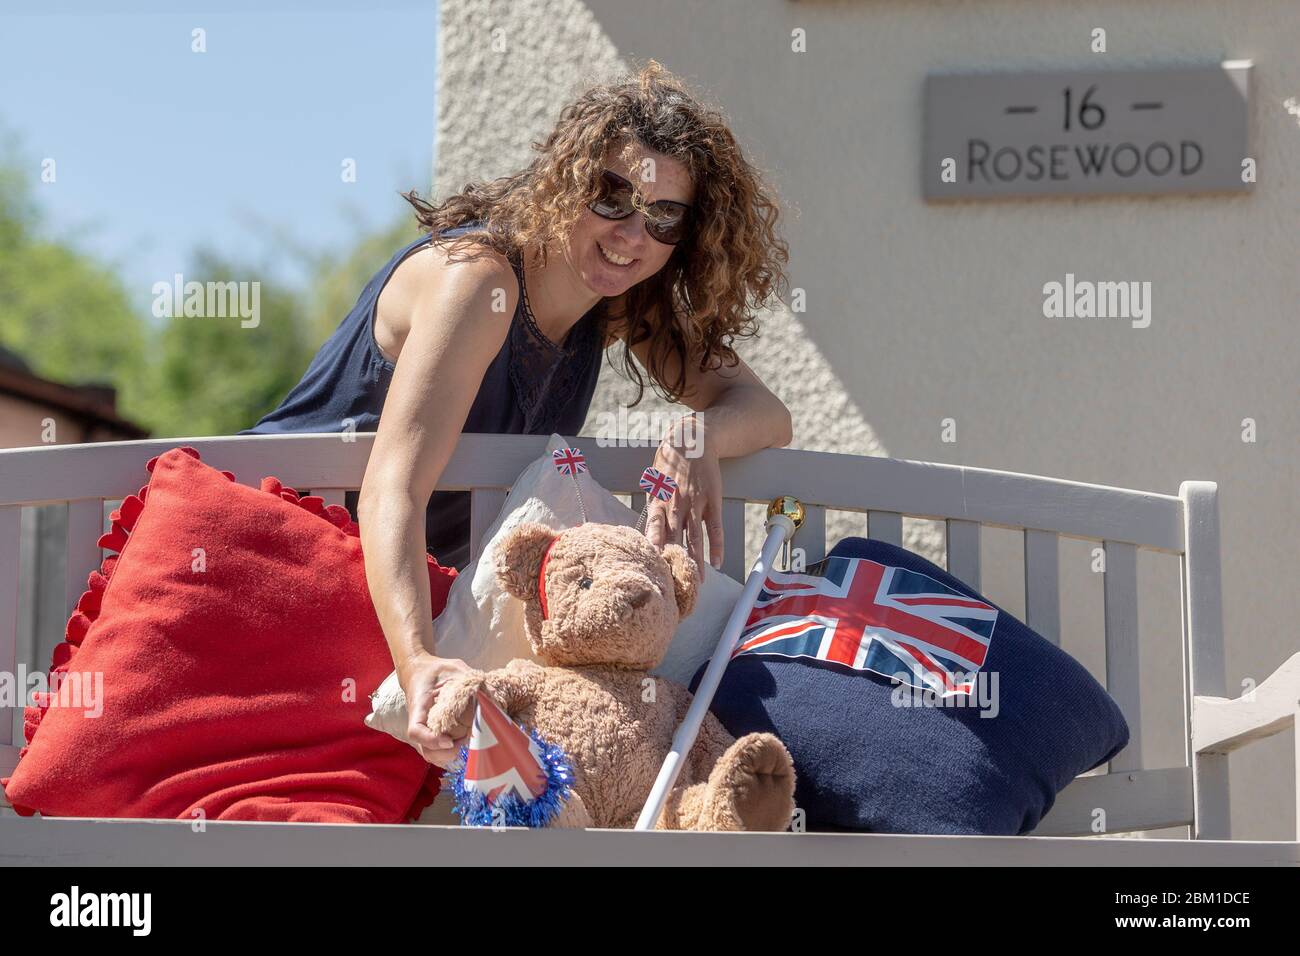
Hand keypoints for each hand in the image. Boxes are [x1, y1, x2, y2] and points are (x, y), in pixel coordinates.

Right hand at [399, 652, 474, 767]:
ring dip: (450, 754)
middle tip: (467, 740)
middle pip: (426, 750)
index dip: (432, 740)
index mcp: (419, 707)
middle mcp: (420, 723)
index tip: (450, 740)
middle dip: (447, 752)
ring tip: (468, 741)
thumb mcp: (452, 668)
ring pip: (432, 754)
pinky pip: (439, 751)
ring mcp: (426, 730)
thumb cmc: (435, 670)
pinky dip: (452, 752)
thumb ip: (467, 678)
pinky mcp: (434, 733)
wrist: (420, 671)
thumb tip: (488, 690)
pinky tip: (467, 741)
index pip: (416, 731)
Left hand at [644, 413, 722, 570]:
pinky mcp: (712, 500)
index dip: (653, 550)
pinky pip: (715, 527)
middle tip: (673, 585)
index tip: (651, 569)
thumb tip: (646, 522)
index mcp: (659, 500)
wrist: (694, 439)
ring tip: (696, 581)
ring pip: (695, 538)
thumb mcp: (654, 478)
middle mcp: (675, 504)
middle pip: (674, 540)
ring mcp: (695, 503)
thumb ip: (651, 501)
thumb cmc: (671, 459)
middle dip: (673, 563)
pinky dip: (716, 546)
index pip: (654, 530)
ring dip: (695, 561)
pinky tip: (716, 562)